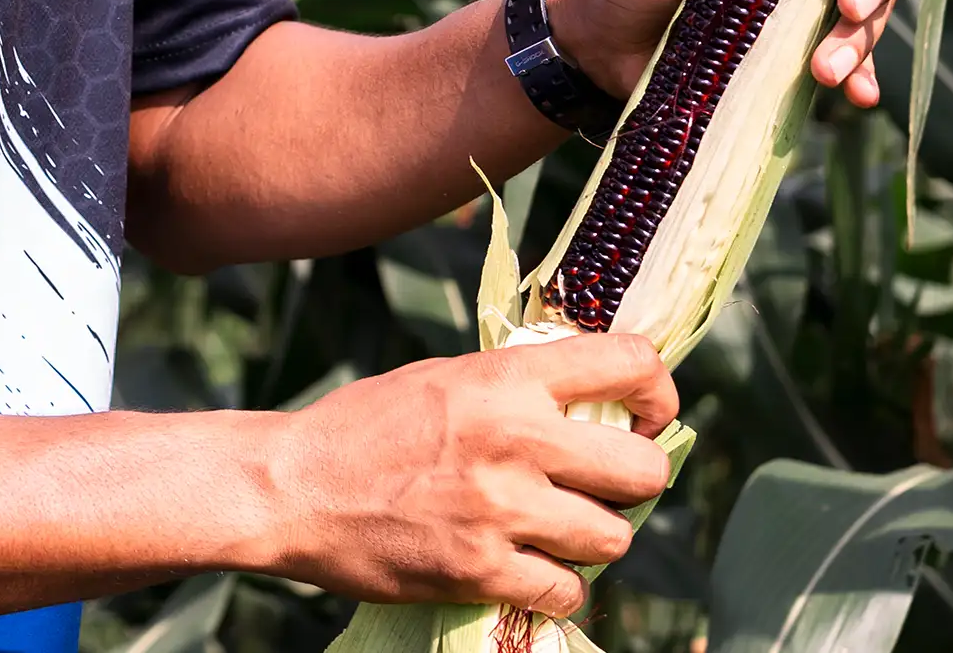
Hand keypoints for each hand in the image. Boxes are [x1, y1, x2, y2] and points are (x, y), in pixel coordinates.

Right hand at [267, 334, 677, 617]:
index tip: (651, 415)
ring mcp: (500, 509)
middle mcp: (516, 438)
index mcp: (510, 377)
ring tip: (569, 527)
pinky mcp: (479, 570)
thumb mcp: (450, 373)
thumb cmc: (369, 425)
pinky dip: (560, 584)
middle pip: (644, 470)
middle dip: (641, 478)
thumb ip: (522, 381)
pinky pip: (566, 588)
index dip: (660, 392)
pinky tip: (538, 568)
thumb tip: (597, 393)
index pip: (631, 365)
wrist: (292, 487)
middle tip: (613, 482)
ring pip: (614, 536)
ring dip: (600, 536)